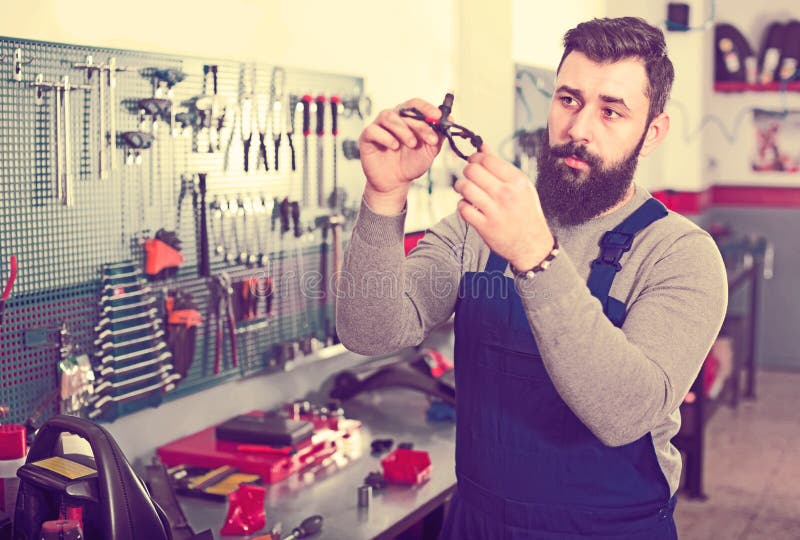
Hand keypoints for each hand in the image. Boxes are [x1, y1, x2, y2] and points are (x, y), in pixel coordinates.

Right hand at [359, 98, 443, 213]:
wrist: (395, 183)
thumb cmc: (410, 164)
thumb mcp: (429, 151)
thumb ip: (439, 135)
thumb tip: (450, 119)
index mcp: (407, 118)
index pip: (416, 104)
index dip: (427, 108)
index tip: (437, 116)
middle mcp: (393, 118)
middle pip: (404, 111)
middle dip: (420, 125)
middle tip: (430, 139)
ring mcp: (379, 126)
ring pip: (389, 116)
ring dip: (403, 130)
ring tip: (412, 144)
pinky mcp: (367, 137)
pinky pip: (373, 130)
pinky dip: (385, 137)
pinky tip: (394, 146)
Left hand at [454, 148, 554, 269]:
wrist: (532, 245)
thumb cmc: (526, 212)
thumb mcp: (520, 186)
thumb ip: (500, 166)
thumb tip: (482, 146)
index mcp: (517, 181)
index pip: (486, 159)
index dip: (475, 158)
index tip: (474, 162)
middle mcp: (506, 194)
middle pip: (472, 170)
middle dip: (466, 171)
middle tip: (469, 176)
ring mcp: (495, 211)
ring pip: (464, 188)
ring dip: (460, 187)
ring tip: (465, 190)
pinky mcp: (485, 227)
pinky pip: (463, 208)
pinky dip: (462, 205)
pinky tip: (469, 205)